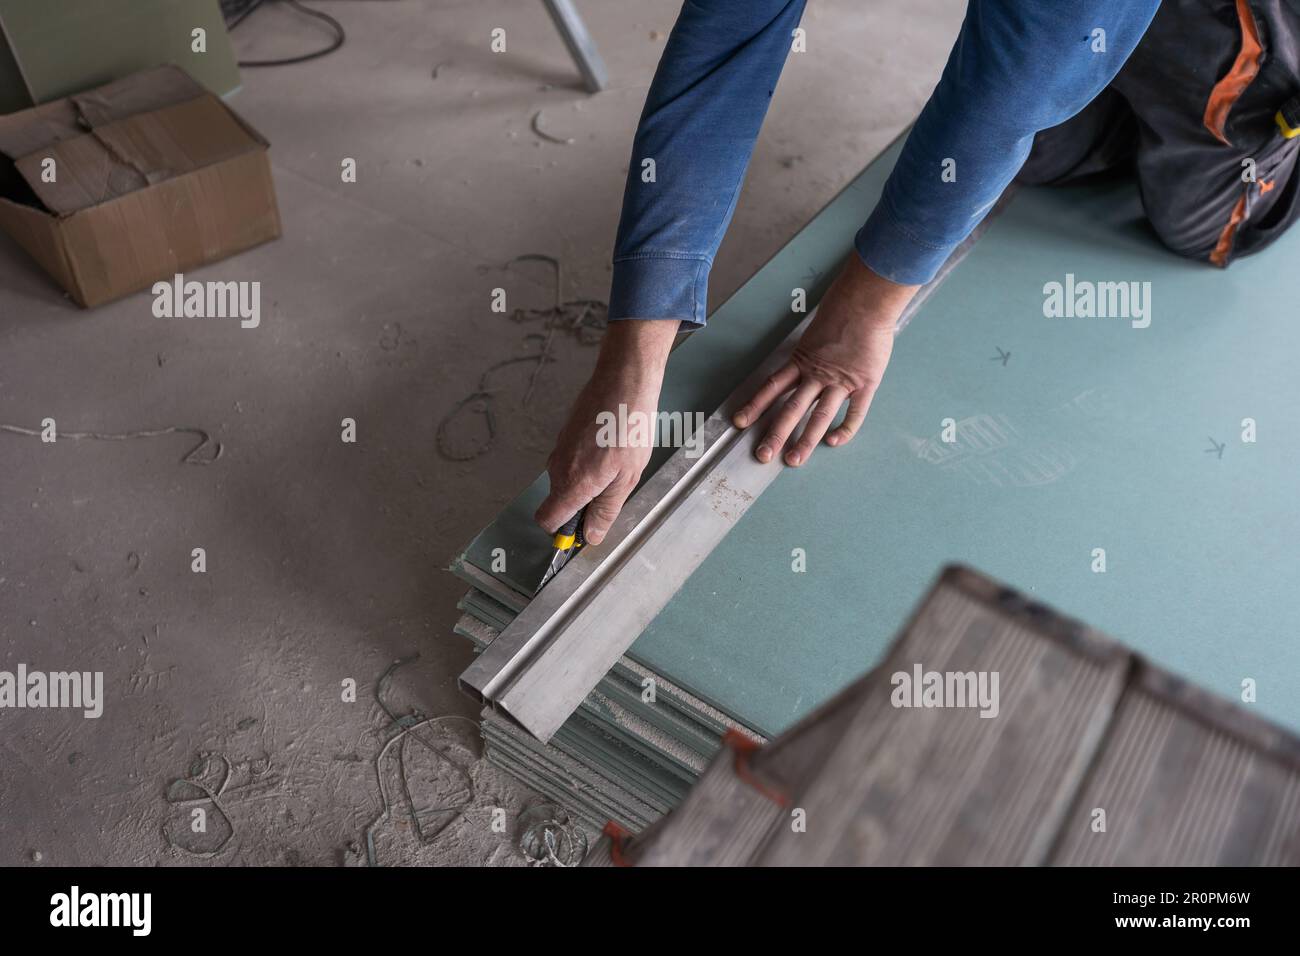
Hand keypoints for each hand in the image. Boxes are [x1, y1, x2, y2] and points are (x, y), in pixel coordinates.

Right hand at [535, 319, 678, 544]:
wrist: (623, 382)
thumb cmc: (629, 428)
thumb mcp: (626, 478)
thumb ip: (605, 509)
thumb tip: (590, 535)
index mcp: (572, 483)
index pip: (547, 520)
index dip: (563, 530)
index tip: (583, 528)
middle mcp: (558, 467)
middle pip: (559, 501)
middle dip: (582, 503)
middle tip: (614, 486)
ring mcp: (559, 449)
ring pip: (566, 480)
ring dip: (588, 481)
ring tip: (617, 462)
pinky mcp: (565, 435)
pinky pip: (571, 461)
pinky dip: (587, 462)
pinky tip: (610, 446)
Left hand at [732, 255, 917, 465]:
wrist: (866, 302)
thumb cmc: (841, 313)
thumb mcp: (815, 335)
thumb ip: (809, 356)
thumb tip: (801, 367)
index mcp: (802, 362)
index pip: (772, 387)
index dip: (755, 406)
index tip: (740, 422)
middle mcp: (817, 375)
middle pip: (792, 408)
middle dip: (776, 433)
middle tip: (763, 455)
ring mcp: (841, 381)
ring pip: (819, 416)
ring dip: (805, 440)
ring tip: (794, 459)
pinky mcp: (865, 384)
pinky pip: (855, 412)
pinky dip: (845, 429)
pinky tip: (833, 443)